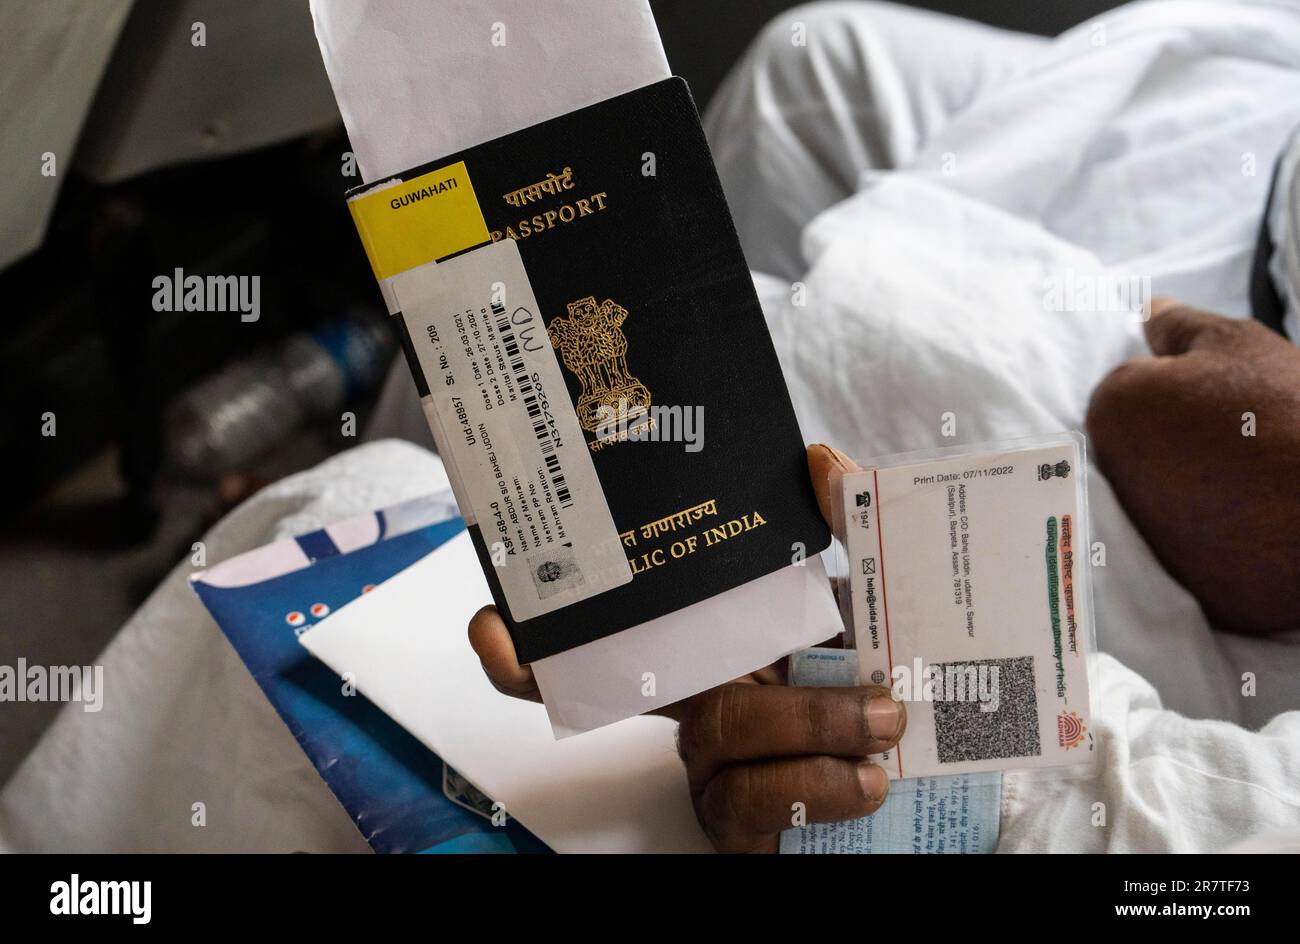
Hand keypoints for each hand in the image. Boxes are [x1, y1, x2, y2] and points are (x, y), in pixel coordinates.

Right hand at [468, 443, 906, 851]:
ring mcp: (707, 772)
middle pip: (641, 691)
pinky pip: (745, 802)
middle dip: (753, 694)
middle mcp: (694, 706)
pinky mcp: (735, 829)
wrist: (919, 766)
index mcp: (706, 647)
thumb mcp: (857, 593)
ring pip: (718, 738)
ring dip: (815, 728)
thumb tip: (817, 459)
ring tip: (886, 725)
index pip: (598, 643)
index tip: (490, 629)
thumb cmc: (865, 677)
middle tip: (867, 695)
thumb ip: (839, 520)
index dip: (528, 644)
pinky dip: (819, 785)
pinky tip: (867, 780)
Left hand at [1086, 299, 1299, 634]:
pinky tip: (1247, 528)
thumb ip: (1179, 327)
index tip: (1218, 401)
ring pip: (1153, 502)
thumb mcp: (1237, 344)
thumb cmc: (1287, 409)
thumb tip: (1147, 309)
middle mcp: (1106, 478)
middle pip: (1133, 452)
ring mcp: (1136, 537)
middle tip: (1236, 443)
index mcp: (1112, 412)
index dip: (1176, 391)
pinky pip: (1181, 554)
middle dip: (1170, 443)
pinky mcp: (1174, 585)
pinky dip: (1208, 540)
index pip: (1125, 394)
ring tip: (1245, 485)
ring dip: (1184, 493)